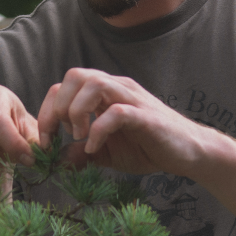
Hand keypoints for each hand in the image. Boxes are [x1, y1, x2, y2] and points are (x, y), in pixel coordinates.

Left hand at [37, 68, 228, 175]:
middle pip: (74, 75)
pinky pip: (116, 112)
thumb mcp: (107, 153)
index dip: (47, 110)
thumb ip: (81, 153)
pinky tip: (95, 148)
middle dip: (58, 107)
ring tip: (79, 137)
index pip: (64, 85)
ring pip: (94, 84)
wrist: (188, 153)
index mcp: (104, 93)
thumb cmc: (149, 148)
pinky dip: (98, 130)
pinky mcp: (145, 115)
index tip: (47, 141)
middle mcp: (116, 88)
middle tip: (61, 136)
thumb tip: (56, 160)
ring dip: (77, 111)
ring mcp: (131, 98)